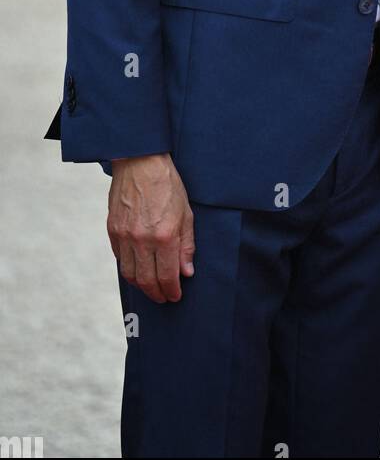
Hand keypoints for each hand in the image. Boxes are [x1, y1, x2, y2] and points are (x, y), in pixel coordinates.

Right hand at [107, 153, 194, 302]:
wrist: (140, 162)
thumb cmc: (167, 184)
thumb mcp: (186, 213)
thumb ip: (186, 245)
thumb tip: (187, 272)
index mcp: (164, 235)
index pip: (167, 275)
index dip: (172, 290)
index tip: (175, 296)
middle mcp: (142, 239)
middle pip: (146, 280)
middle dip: (157, 293)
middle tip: (164, 297)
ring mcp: (124, 236)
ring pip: (130, 274)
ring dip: (141, 286)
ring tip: (151, 287)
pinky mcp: (112, 230)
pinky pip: (119, 259)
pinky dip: (129, 268)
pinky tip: (138, 268)